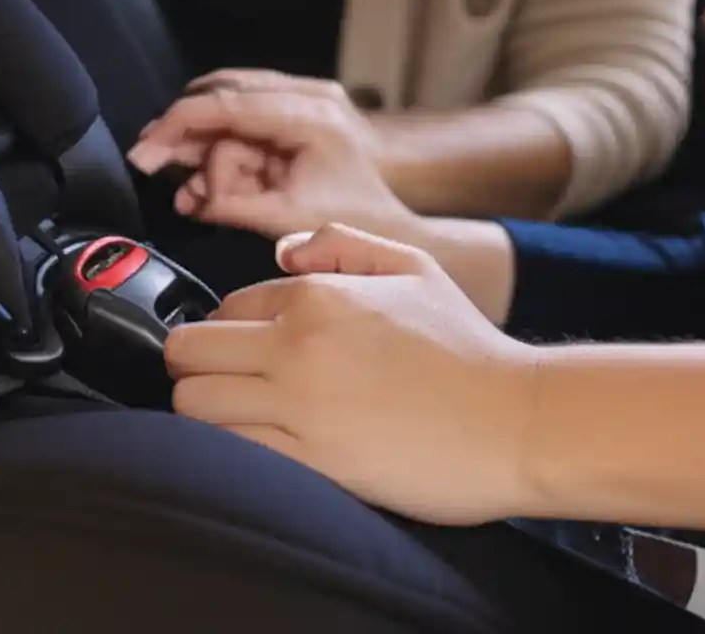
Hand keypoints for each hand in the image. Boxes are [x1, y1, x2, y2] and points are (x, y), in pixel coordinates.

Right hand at [128, 84, 414, 239]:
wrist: (396, 220)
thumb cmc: (357, 219)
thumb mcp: (289, 217)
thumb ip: (234, 206)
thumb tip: (189, 199)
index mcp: (307, 116)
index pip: (227, 105)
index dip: (179, 125)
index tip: (147, 147)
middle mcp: (305, 98)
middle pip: (223, 100)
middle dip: (183, 135)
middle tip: (146, 160)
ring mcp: (303, 104)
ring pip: (230, 114)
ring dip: (202, 151)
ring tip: (181, 189)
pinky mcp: (298, 121)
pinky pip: (247, 129)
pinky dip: (222, 156)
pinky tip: (204, 189)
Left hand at [166, 224, 538, 525]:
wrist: (517, 421)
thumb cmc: (467, 347)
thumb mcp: (411, 267)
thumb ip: (339, 243)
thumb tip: (283, 250)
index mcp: (316, 295)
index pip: (224, 306)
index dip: (227, 329)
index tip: (246, 350)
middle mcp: (297, 345)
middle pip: (187, 351)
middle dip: (193, 365)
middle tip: (223, 381)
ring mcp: (299, 406)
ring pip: (193, 402)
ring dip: (203, 409)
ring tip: (236, 416)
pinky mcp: (310, 461)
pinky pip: (228, 450)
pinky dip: (226, 448)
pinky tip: (255, 446)